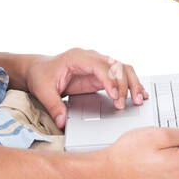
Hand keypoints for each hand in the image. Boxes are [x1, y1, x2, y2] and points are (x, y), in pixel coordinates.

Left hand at [25, 48, 147, 129]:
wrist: (39, 69)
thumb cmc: (41, 75)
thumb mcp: (43, 91)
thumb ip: (54, 106)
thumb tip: (62, 122)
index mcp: (77, 57)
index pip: (100, 66)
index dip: (110, 80)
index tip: (115, 96)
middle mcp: (91, 57)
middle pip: (116, 65)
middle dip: (125, 84)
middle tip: (126, 103)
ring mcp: (98, 64)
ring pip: (123, 68)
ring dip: (133, 83)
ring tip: (139, 99)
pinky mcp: (101, 73)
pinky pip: (121, 75)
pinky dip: (131, 83)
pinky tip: (139, 94)